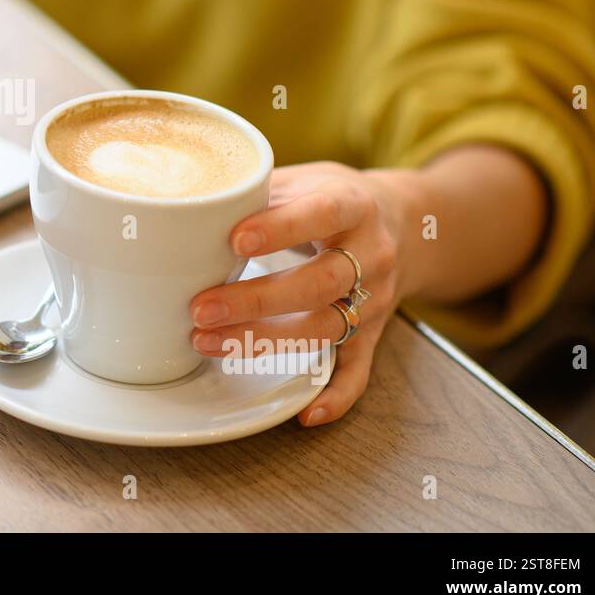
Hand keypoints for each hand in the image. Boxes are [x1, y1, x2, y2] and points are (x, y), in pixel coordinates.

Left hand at [189, 161, 420, 426]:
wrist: (403, 222)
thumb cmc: (331, 197)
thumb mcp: (302, 179)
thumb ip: (257, 192)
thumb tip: (190, 200)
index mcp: (352, 205)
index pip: (321, 215)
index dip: (279, 229)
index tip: (235, 241)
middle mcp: (371, 254)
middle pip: (319, 283)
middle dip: (256, 300)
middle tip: (200, 307)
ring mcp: (376, 298)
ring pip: (327, 327)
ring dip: (265, 340)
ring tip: (207, 341)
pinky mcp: (375, 332)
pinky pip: (360, 370)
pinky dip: (337, 397)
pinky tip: (305, 414)